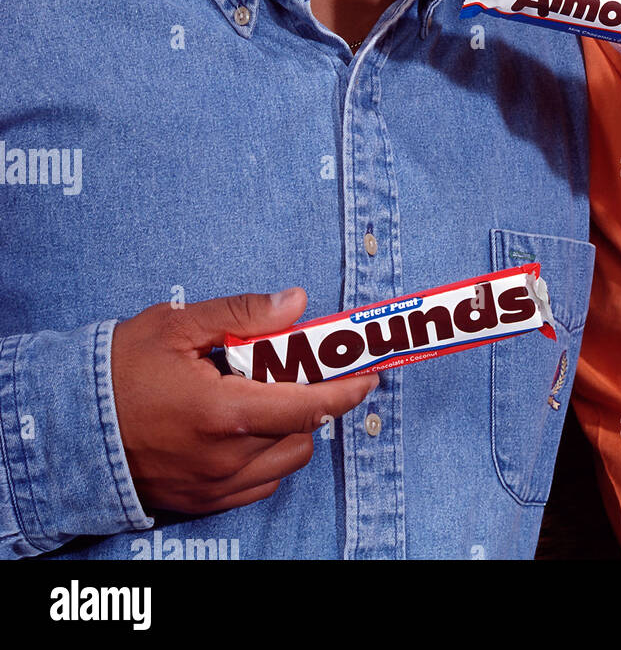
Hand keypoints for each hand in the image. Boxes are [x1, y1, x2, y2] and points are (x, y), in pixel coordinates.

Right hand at [112, 288, 378, 515]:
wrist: (64, 427)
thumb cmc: (119, 372)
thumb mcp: (179, 325)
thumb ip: (243, 314)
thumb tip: (296, 303)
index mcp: (224, 413)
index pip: (308, 407)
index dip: (347, 391)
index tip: (369, 375)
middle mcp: (223, 459)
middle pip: (302, 433)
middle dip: (313, 400)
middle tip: (303, 369)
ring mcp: (211, 487)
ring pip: (284, 462)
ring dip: (291, 430)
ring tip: (267, 395)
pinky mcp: (199, 503)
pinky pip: (257, 486)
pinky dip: (266, 458)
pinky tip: (247, 428)